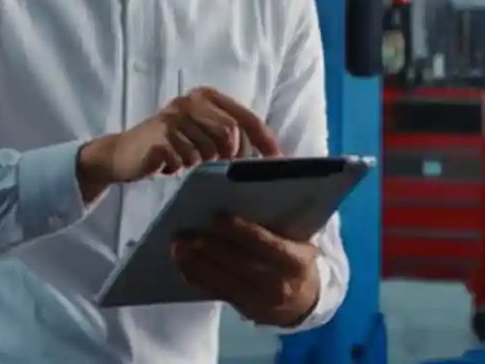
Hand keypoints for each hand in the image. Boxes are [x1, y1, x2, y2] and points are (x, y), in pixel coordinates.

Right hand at [76, 88, 280, 199]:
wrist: (123, 154)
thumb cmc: (169, 145)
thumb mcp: (200, 134)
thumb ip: (228, 136)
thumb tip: (266, 156)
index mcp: (206, 96)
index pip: (246, 117)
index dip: (265, 140)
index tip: (278, 161)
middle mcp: (192, 100)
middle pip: (230, 132)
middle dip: (229, 155)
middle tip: (215, 164)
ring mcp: (174, 116)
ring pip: (209, 149)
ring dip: (200, 162)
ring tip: (185, 160)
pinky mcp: (161, 136)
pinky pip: (187, 159)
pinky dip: (182, 166)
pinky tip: (169, 163)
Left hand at [173, 214, 320, 327]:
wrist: (306, 301)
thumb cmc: (298, 257)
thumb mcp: (300, 237)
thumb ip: (282, 212)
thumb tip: (262, 172)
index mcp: (295, 260)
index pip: (265, 243)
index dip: (239, 230)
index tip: (215, 216)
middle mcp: (279, 283)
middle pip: (239, 262)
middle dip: (210, 247)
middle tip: (186, 233)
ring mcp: (262, 301)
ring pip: (225, 280)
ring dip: (198, 263)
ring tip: (178, 248)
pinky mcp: (247, 310)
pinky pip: (219, 294)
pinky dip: (199, 280)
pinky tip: (184, 267)